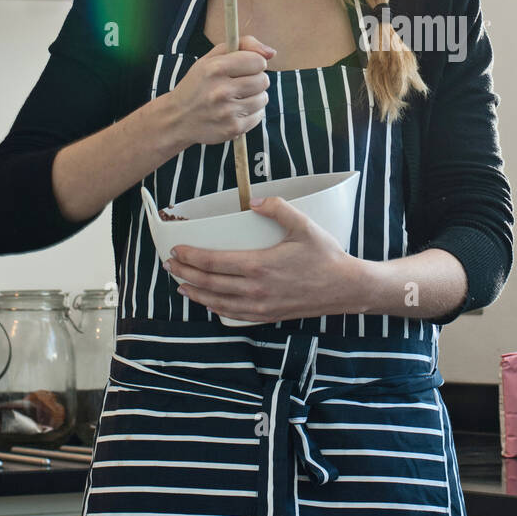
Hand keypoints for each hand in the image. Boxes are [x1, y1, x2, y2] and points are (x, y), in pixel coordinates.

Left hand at [163, 194, 361, 322]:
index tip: (177, 249)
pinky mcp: (268, 315)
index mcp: (260, 266)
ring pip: (217, 302)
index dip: (191, 256)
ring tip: (181, 284)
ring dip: (196, 293)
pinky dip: (216, 308)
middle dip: (185, 273)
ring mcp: (261, 306)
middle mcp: (255, 290)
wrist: (346, 288)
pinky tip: (209, 302)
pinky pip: (234, 315)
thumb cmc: (326, 256)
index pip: (214, 262)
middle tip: (170, 264)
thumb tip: (252, 199)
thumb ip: (278, 208)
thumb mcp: (304, 226)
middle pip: (209, 283)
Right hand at [166, 35, 274, 147]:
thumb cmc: (199, 83)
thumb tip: (271, 53)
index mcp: (215, 68)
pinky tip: (236, 110)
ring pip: (263, 98)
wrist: (178, 118)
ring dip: (255, 97)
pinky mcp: (232, 128)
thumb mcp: (211, 58)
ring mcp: (227, 112)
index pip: (258, 61)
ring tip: (237, 98)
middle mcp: (221, 90)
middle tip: (241, 83)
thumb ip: (242, 45)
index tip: (245, 68)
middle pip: (263, 80)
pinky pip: (259, 116)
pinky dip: (252, 113)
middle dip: (256, 80)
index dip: (254, 63)